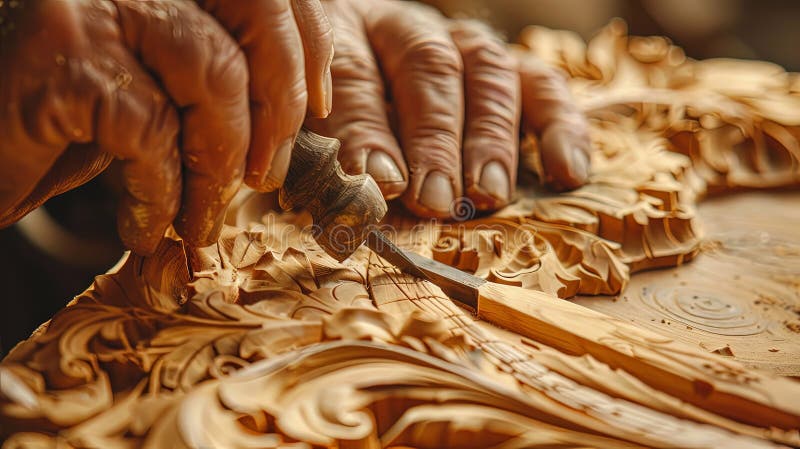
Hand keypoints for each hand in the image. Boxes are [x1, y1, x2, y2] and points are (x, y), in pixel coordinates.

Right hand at [0, 0, 332, 252]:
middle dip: (281, 103)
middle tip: (268, 176)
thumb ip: (211, 82)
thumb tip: (292, 112)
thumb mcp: (147, 83)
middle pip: (255, 12)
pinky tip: (146, 227)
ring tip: (200, 221)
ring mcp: (97, 4)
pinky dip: (159, 194)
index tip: (318, 107)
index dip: (306, 42)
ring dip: (220, 165)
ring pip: (215, 75)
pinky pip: (150, 131)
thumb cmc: (53, 114)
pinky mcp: (63, 55)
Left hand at [305, 0, 590, 217]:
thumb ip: (315, 157)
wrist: (355, 66)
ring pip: (486, 72)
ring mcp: (458, 39)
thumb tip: (341, 205)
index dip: (367, 131)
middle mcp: (404, 26)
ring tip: (489, 194)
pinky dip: (559, 126)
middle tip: (435, 198)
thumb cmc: (320, 116)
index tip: (379, 183)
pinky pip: (540, 83)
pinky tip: (567, 172)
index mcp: (340, 33)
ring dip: (491, 137)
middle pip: (428, 68)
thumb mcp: (303, 129)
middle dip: (434, 140)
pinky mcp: (503, 63)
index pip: (354, 73)